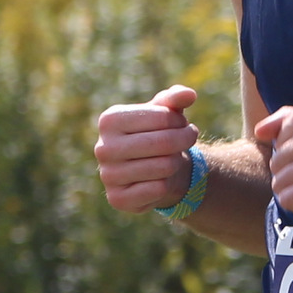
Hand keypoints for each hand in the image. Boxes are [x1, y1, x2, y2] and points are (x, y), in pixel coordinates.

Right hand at [94, 85, 198, 212]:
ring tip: (173, 158)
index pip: (163, 117)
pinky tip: (161, 179)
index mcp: (110, 120)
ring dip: (177, 162)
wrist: (153, 169)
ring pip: (164, 166)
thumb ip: (176, 98)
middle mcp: (103, 147)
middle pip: (164, 142)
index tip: (182, 124)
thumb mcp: (167, 112)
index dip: (181, 121)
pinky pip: (158, 189)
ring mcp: (107, 175)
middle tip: (189, 138)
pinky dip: (167, 184)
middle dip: (185, 139)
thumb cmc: (158, 134)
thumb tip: (189, 94)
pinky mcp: (117, 198)